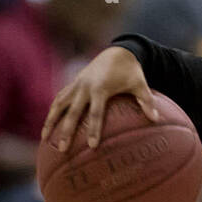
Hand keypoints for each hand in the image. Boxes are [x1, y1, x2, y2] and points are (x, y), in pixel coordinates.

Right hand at [41, 45, 158, 151]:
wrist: (117, 52)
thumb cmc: (131, 71)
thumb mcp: (140, 84)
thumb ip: (146, 101)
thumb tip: (156, 119)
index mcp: (100, 88)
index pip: (96, 113)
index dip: (94, 130)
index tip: (93, 146)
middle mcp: (84, 87)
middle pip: (73, 112)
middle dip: (66, 131)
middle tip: (63, 149)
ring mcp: (76, 85)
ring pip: (59, 104)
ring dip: (51, 121)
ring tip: (45, 139)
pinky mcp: (73, 84)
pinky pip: (59, 99)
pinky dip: (52, 111)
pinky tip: (48, 125)